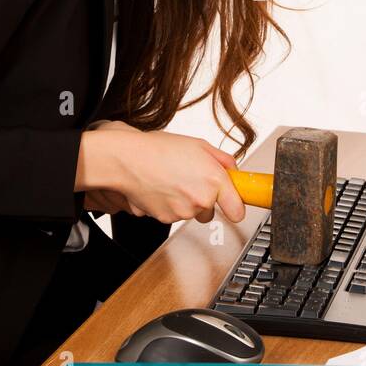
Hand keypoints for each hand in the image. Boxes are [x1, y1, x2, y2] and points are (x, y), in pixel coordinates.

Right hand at [76, 128, 245, 225]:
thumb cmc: (158, 149)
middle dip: (204, 199)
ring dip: (185, 202)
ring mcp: (183, 212)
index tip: (236, 205)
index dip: (236, 207)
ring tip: (172, 181)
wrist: (127, 160)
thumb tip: (233, 171)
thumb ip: (222, 160)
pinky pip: (175, 215)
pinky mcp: (167, 219)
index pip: (238, 210)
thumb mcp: (198, 145)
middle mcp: (201, 199)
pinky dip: (170, 205)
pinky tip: (162, 189)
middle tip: (190, 181)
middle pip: (211, 211)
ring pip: (192, 213)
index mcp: (214, 180)